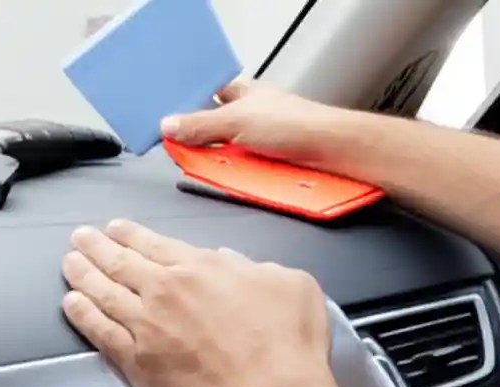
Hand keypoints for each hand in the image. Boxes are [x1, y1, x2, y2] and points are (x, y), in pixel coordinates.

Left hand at [61, 219, 332, 386]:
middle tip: (79, 237)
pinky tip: (71, 303)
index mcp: (200, 267)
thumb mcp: (289, 284)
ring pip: (103, 292)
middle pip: (121, 262)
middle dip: (96, 247)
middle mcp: (165, 290)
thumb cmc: (286, 343)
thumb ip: (254, 268)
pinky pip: (100, 331)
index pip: (155, 244)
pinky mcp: (135, 360)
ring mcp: (145, 325)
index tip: (114, 228)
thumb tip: (230, 262)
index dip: (131, 234)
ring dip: (82, 274)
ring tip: (69, 263)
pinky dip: (82, 314)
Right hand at [160, 80, 351, 166]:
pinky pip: (240, 174)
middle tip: (185, 153)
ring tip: (212, 170)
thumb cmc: (298, 124)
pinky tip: (234, 181)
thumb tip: (169, 126)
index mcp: (241, 93)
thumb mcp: (236, 121)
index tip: (167, 124)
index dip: (186, 107)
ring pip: (225, 156)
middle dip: (201, 143)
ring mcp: (258, 142)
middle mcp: (249, 116)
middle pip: (211, 130)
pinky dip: (234, 178)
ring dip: (218, 164)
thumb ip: (199, 125)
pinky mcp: (266, 166)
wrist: (332, 152)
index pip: (205, 95)